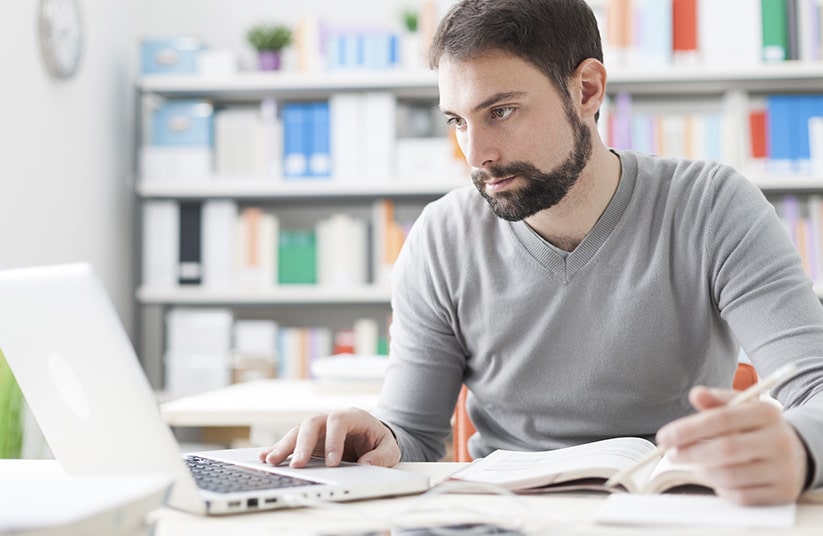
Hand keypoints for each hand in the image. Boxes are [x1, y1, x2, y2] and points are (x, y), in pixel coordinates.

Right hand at [258, 407, 400, 468]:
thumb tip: (366, 465)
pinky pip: (291, 441)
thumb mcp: (390, 448)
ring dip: (284, 446)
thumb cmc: (379, 440)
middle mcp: (330, 419)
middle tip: (297, 465)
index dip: (333, 440)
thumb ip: (382, 456)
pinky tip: (265, 456)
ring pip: (297, 432)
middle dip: (302, 444)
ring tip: (272, 461)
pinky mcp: (308, 440)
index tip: (332, 463)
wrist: (372, 436)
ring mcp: (318, 429)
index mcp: (352, 417)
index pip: (338, 422)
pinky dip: (278, 448)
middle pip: (312, 424)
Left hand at [656, 386, 807, 504]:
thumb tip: (696, 394)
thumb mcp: (741, 407)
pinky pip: (741, 496)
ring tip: (694, 465)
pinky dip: (721, 489)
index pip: (721, 419)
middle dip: (691, 453)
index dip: (688, 429)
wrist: (795, 452)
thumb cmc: (757, 428)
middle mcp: (778, 441)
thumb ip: (716, 401)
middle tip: (672, 454)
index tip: (664, 436)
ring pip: (730, 476)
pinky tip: (717, 479)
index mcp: (766, 413)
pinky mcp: (781, 493)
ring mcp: (782, 469)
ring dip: (703, 472)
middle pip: (725, 450)